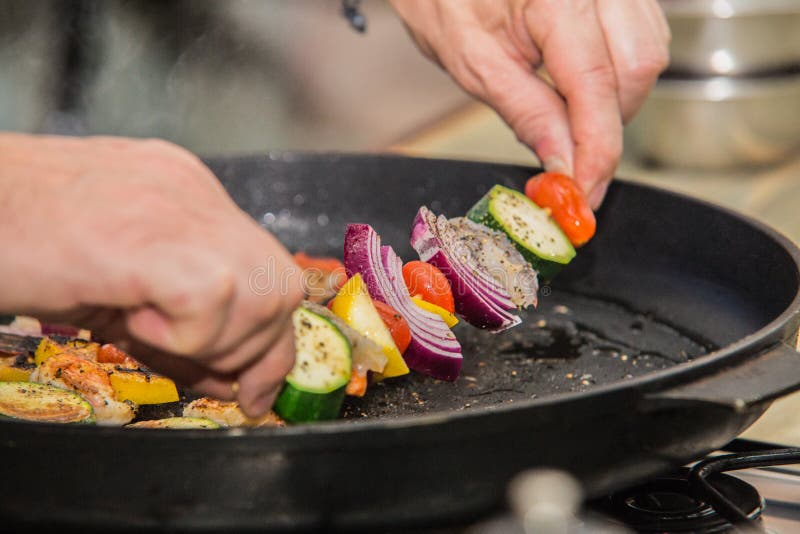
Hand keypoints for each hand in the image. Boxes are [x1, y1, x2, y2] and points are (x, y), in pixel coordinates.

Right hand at [0, 134, 303, 415]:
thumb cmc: (16, 242)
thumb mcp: (115, 289)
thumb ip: (180, 331)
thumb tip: (231, 379)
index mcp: (190, 196)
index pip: (271, 273)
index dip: (271, 339)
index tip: (254, 385)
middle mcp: (194, 192)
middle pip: (283, 287)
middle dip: (254, 349)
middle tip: (199, 364)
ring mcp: (175, 205)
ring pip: (262, 296)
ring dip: (213, 341)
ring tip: (142, 326)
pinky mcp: (145, 234)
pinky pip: (212, 298)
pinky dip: (182, 333)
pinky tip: (129, 318)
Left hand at [390, 0, 669, 207]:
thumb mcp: (475, 63)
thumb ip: (528, 114)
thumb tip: (565, 165)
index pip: (596, 86)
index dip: (596, 150)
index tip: (584, 194)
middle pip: (637, 70)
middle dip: (607, 126)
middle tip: (568, 159)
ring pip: (647, 54)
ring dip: (615, 100)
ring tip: (568, 113)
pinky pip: (642, 34)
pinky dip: (618, 72)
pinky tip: (581, 82)